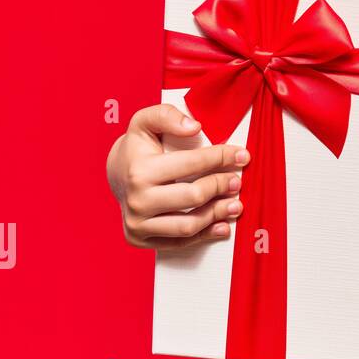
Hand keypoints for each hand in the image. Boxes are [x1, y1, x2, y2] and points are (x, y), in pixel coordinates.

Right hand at [107, 103, 250, 249]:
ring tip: (236, 204)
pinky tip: (221, 225)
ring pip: (188, 225)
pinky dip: (204, 236)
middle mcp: (137, 200)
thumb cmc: (138, 148)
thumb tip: (194, 127)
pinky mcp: (140, 239)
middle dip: (221, 186)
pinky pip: (178, 243)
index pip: (192, 164)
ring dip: (218, 214)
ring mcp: (137, 223)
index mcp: (140, 170)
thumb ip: (167, 115)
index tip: (241, 156)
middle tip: (237, 181)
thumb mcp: (146, 121)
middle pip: (193, 196)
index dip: (221, 158)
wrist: (117, 175)